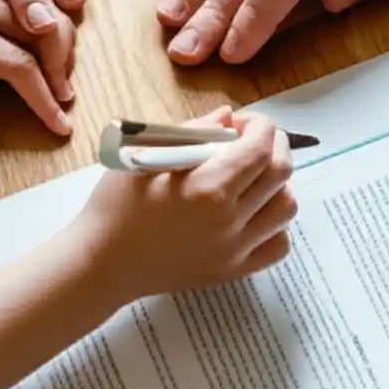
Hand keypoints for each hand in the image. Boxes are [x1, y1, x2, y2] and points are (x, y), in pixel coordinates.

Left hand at [0, 0, 74, 135]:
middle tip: (64, 95)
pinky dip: (43, 8)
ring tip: (59, 66)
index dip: (45, 100)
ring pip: (41, 2)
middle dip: (63, 66)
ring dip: (59, 36)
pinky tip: (45, 28)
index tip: (60, 125)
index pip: (20, 68)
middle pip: (45, 29)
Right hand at [74, 109, 297, 301]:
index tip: (243, 122)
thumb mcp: (146, 156)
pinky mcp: (232, 271)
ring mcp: (234, 249)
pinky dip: (275, 224)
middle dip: (275, 145)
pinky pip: (277, 245)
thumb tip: (228, 117)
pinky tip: (253, 212)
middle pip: (281, 172)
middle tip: (253, 140)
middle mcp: (228, 220)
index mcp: (207, 187)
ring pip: (286, 207)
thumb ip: (193, 132)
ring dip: (277, 184)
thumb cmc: (116, 205)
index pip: (260, 146)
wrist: (102, 263)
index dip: (260, 125)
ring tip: (254, 176)